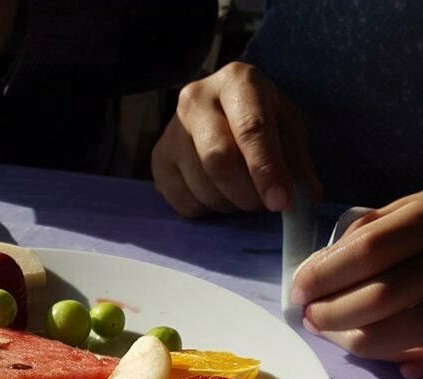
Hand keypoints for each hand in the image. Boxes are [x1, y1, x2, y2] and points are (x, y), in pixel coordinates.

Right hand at [151, 62, 320, 218]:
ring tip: (242, 195)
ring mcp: (171, 131)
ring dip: (229, 204)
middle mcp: (196, 98)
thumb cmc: (260, 119)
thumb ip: (298, 161)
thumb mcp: (288, 129)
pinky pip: (185, 202)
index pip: (250, 128)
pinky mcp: (158, 161)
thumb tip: (307, 197)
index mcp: (236, 81)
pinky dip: (208, 210)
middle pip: (218, 159)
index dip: (266, 169)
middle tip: (262, 205)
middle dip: (246, 192)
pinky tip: (218, 194)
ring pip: (201, 186)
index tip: (280, 202)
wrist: (221, 113)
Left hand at [292, 193, 422, 378]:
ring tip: (332, 332)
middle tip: (311, 316)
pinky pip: (422, 355)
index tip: (299, 289)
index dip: (325, 274)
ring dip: (351, 340)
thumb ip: (372, 230)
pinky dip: (398, 359)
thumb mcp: (417, 208)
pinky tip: (379, 348)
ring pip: (396, 333)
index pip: (369, 250)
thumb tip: (319, 265)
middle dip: (331, 313)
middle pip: (379, 297)